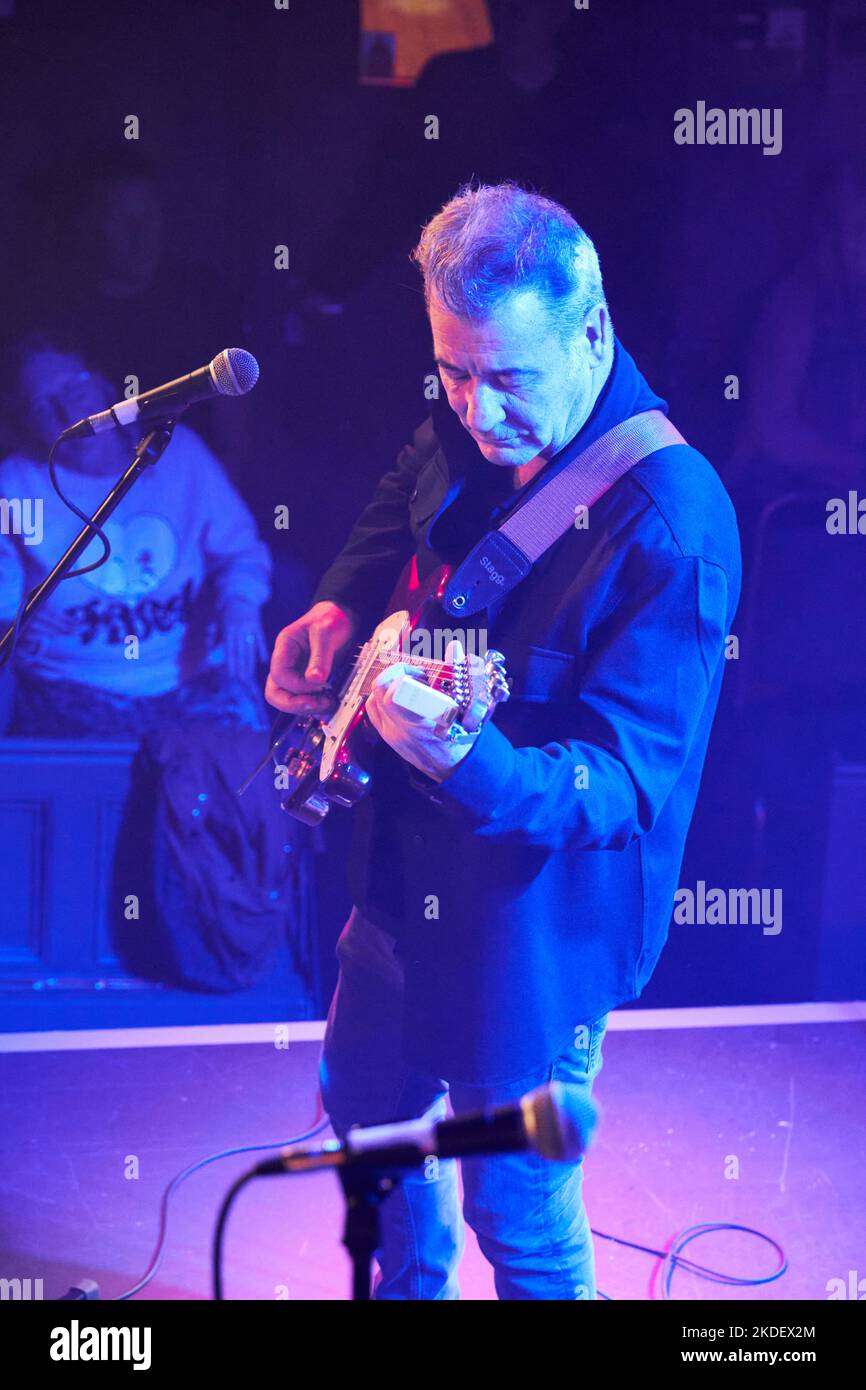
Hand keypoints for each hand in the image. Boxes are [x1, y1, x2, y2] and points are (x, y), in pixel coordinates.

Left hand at [221, 600, 266, 681]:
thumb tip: (211, 649)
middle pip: (241, 652)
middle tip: (243, 683)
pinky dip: (262, 650)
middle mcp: (239, 629)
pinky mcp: (258, 625)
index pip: (229, 650)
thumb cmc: (225, 607)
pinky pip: (261, 639)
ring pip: (250, 648)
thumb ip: (215, 634)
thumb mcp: (218, 619)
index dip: (231, 664)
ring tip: (251, 677)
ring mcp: (250, 628)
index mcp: (228, 628)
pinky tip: (263, 661)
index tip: (232, 677)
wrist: (240, 592)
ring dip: (250, 664)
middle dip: (241, 668)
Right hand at [265, 600, 355, 714]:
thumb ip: (320, 656)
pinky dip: (314, 706)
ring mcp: (295, 674)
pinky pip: (303, 700)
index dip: (297, 685)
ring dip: (305, 708)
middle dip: (294, 704)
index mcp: (284, 648)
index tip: (319, 684)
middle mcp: (285, 664)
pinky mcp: (307, 682)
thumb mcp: (326, 632)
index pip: (279, 675)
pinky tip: (330, 703)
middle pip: (275, 693)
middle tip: (317, 704)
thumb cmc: (330, 619)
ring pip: (287, 700)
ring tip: (327, 704)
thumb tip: (314, 680)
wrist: (342, 617)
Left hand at [364, 652, 483, 783]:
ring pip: (374, 696)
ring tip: (413, 686)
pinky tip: (403, 697)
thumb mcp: (470, 710)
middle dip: (398, 672)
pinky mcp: (386, 736)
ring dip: (391, 683)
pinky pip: (373, 708)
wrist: (455, 771)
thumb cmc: (464, 741)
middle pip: (380, 689)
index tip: (424, 674)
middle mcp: (400, 730)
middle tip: (418, 675)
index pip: (392, 695)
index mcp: (420, 725)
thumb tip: (455, 648)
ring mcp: (390, 734)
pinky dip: (384, 697)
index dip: (404, 675)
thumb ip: (462, 678)